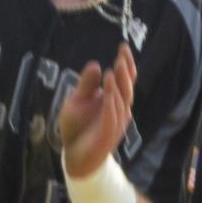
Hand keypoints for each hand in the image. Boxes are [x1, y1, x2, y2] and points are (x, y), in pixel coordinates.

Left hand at [59, 42, 135, 178]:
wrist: (74, 155)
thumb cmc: (77, 128)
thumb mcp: (77, 101)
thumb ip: (86, 85)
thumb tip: (96, 64)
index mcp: (114, 100)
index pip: (124, 79)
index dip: (126, 64)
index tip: (122, 46)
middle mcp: (119, 110)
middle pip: (126, 87)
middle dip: (125, 71)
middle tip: (122, 54)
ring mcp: (115, 123)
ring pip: (122, 101)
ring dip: (118, 84)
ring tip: (114, 67)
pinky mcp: (108, 135)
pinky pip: (112, 117)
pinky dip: (111, 103)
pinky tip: (107, 91)